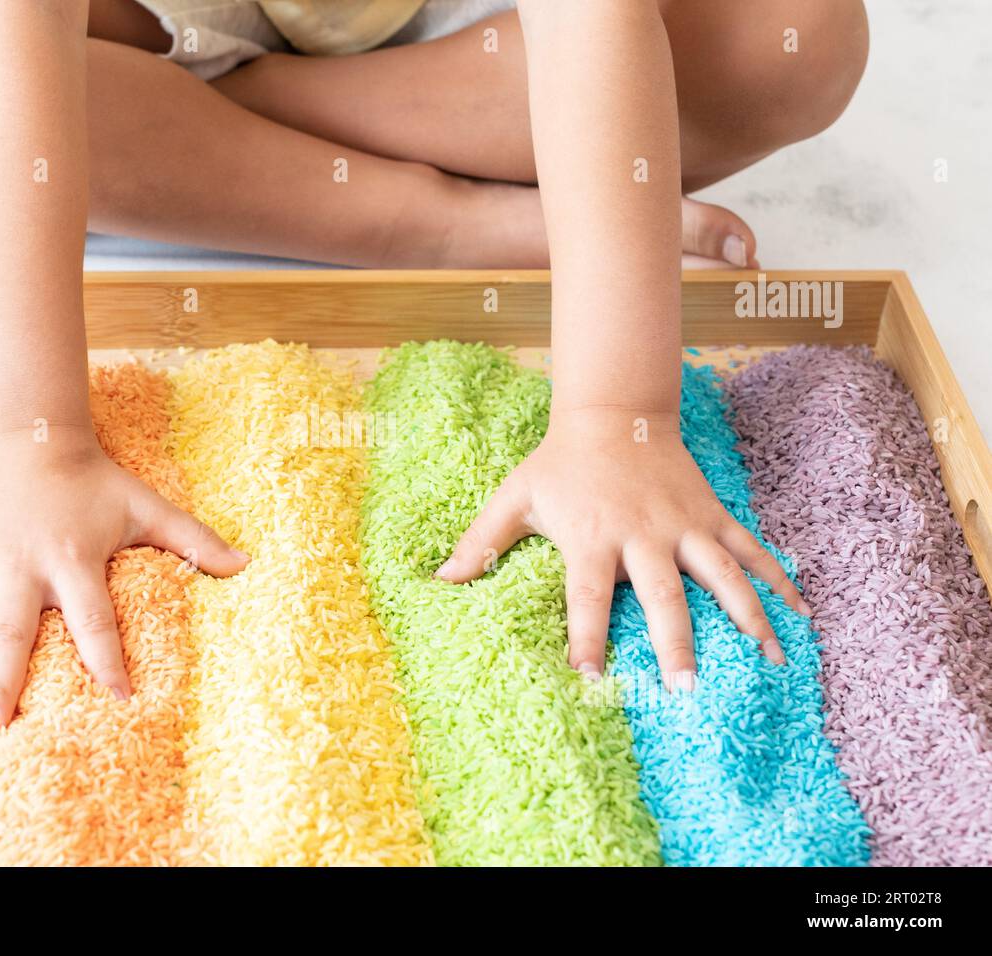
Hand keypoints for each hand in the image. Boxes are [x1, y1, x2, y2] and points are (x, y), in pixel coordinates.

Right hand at [0, 426, 247, 730]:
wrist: (30, 436)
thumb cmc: (92, 480)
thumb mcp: (143, 506)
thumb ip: (192, 540)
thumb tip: (246, 565)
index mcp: (74, 561)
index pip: (96, 621)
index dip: (109, 659)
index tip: (119, 699)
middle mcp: (24, 567)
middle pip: (14, 633)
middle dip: (3, 681)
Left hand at [434, 411, 807, 688]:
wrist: (615, 413)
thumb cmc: (560, 465)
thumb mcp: (515, 498)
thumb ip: (481, 542)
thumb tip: (439, 580)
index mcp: (592, 537)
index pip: (587, 597)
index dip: (587, 637)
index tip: (591, 679)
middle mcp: (643, 536)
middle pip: (664, 595)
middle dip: (677, 643)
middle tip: (688, 690)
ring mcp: (685, 526)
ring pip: (723, 576)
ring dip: (748, 620)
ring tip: (772, 663)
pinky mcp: (713, 516)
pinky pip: (752, 551)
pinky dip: (780, 581)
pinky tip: (802, 615)